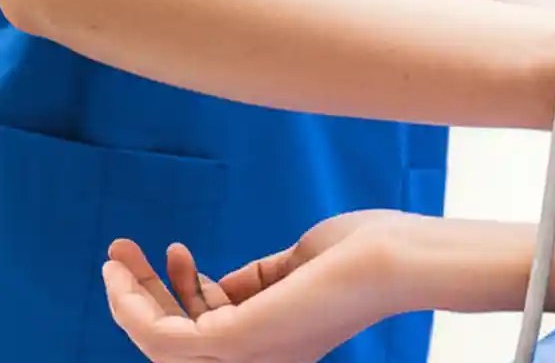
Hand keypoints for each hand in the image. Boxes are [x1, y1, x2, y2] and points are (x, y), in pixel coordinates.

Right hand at [102, 211, 412, 362]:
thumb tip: (218, 285)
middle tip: (118, 252)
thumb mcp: (297, 266)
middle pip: (177, 338)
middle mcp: (257, 360)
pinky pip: (161, 336)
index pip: (210, 331)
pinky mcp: (234, 342)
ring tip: (114, 255)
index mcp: (276, 345)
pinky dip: (133, 307)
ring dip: (128, 299)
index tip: (177, 250)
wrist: (394, 257)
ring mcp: (246, 356)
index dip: (183, 293)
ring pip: (159, 341)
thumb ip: (258, 280)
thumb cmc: (363, 253)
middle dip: (142, 296)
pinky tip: (126, 272)